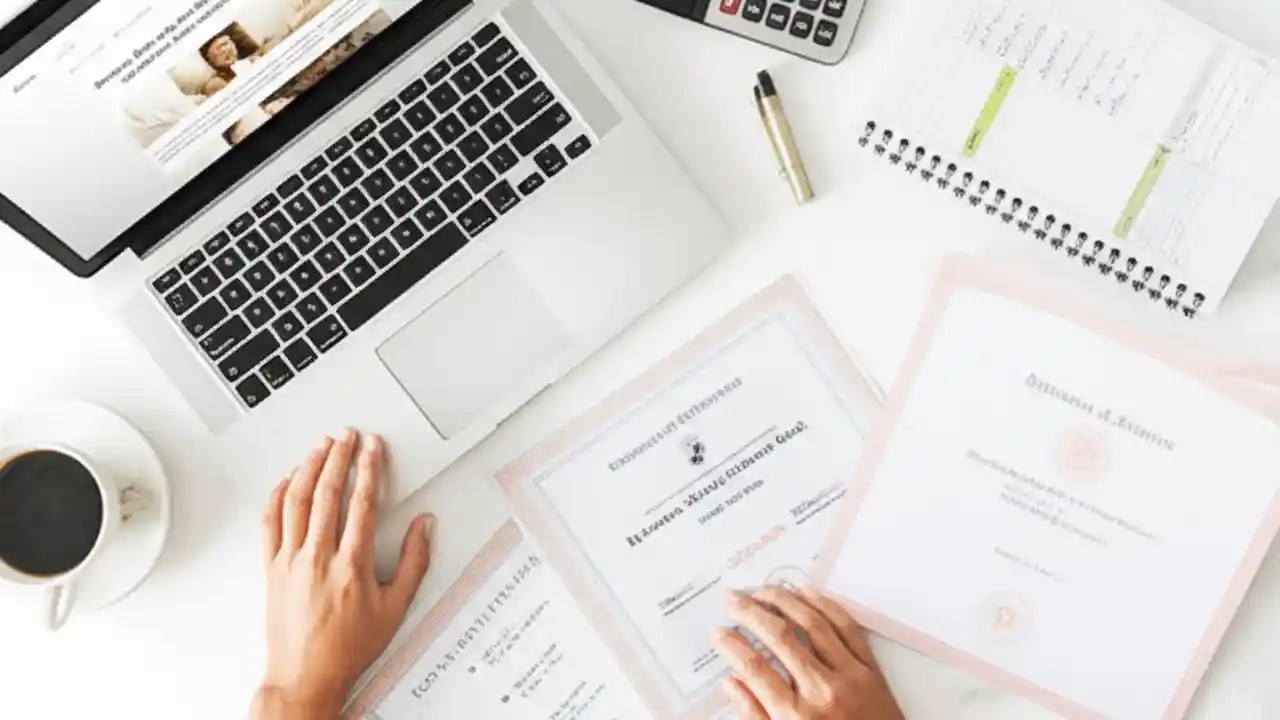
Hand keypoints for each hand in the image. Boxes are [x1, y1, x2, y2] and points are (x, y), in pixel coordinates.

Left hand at [251, 430, 434, 718]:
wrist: (306, 676)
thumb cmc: (348, 647)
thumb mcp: (394, 608)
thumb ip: (413, 563)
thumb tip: (423, 527)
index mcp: (350, 565)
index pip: (361, 503)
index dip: (369, 469)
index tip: (373, 448)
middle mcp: (317, 558)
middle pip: (326, 493)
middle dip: (339, 457)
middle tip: (347, 436)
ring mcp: (290, 561)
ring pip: (295, 501)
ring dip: (309, 468)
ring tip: (320, 447)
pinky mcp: (271, 569)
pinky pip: (270, 523)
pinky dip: (277, 496)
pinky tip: (286, 481)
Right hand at [712, 586, 903, 719]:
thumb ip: (756, 716)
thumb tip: (731, 682)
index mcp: (795, 717)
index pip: (754, 669)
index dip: (732, 646)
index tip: (719, 632)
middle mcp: (822, 691)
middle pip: (779, 637)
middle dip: (751, 611)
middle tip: (733, 598)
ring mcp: (850, 676)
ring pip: (813, 624)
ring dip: (785, 600)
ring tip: (765, 589)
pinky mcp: (872, 670)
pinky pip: (848, 628)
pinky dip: (826, 606)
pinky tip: (807, 593)